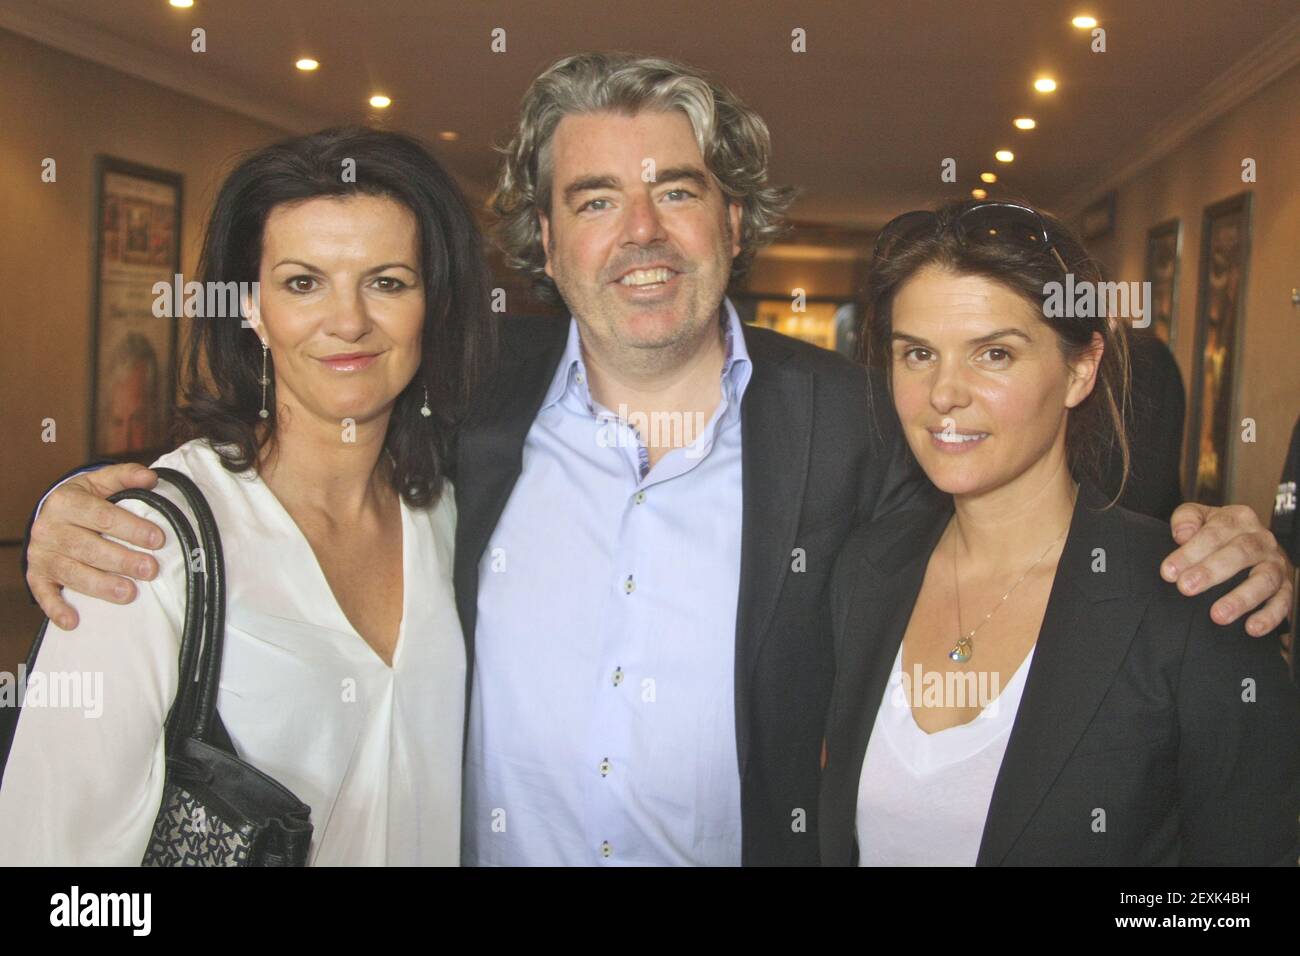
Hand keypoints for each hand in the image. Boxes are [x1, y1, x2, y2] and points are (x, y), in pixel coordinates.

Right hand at [26, 464, 163, 629]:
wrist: (50, 515)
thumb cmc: (85, 500)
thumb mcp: (101, 482)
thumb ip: (125, 476)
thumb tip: (151, 478)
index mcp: (67, 501)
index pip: (103, 516)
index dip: (131, 528)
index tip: (158, 540)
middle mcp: (49, 528)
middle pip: (89, 547)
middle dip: (122, 560)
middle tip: (150, 570)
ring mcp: (42, 554)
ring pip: (72, 572)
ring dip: (100, 585)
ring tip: (129, 594)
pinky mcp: (37, 575)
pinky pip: (44, 594)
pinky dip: (56, 609)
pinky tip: (73, 621)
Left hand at [1163, 502, 1294, 636]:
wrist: (1252, 544)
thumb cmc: (1218, 533)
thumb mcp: (1200, 517)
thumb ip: (1186, 519)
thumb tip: (1182, 534)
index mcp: (1239, 519)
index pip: (1214, 533)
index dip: (1190, 552)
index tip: (1168, 571)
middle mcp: (1261, 540)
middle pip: (1240, 552)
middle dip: (1211, 572)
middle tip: (1186, 588)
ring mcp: (1276, 564)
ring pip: (1264, 579)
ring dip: (1241, 598)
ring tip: (1217, 615)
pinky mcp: (1285, 587)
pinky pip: (1283, 602)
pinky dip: (1269, 616)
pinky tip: (1251, 628)